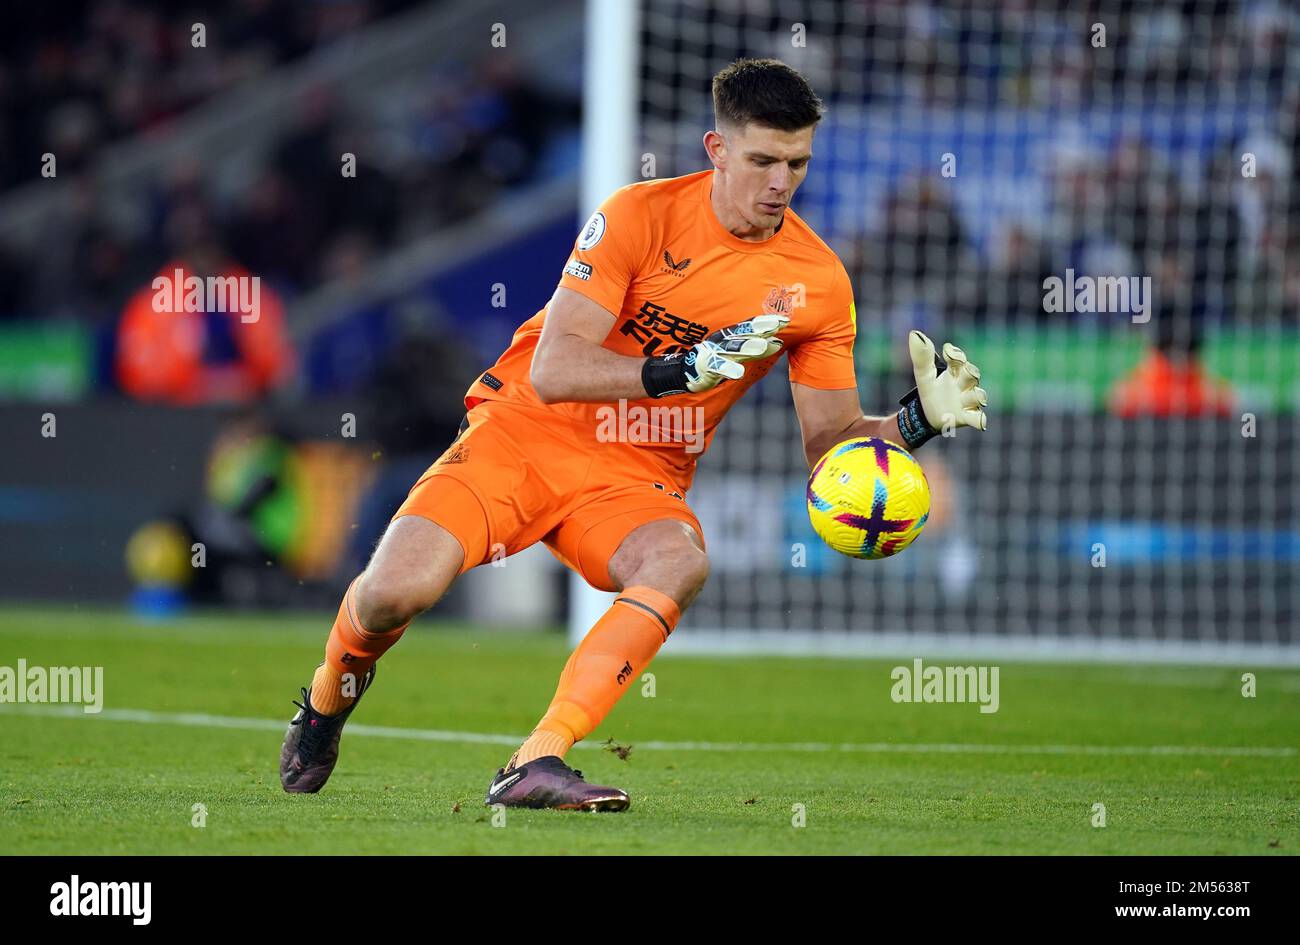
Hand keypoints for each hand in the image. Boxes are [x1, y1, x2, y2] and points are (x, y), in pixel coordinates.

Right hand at [643, 314, 787, 396]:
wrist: (680, 372)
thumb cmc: (710, 361)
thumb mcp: (733, 352)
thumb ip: (752, 348)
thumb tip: (778, 342)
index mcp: (728, 337)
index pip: (748, 327)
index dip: (765, 322)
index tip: (784, 318)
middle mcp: (722, 342)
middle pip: (744, 334)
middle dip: (761, 329)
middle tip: (779, 324)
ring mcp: (714, 354)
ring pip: (733, 350)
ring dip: (748, 347)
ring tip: (764, 346)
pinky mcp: (706, 368)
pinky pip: (718, 368)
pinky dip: (727, 370)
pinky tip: (739, 373)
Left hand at [895, 330, 987, 447]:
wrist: (927, 415)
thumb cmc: (930, 391)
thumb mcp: (923, 374)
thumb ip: (921, 356)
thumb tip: (914, 333)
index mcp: (955, 371)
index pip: (959, 359)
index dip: (956, 354)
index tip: (947, 349)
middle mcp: (964, 384)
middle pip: (973, 375)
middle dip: (971, 372)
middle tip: (966, 370)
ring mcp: (968, 401)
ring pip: (977, 396)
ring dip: (975, 395)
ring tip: (967, 396)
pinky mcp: (968, 417)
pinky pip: (977, 418)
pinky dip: (980, 420)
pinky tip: (980, 422)